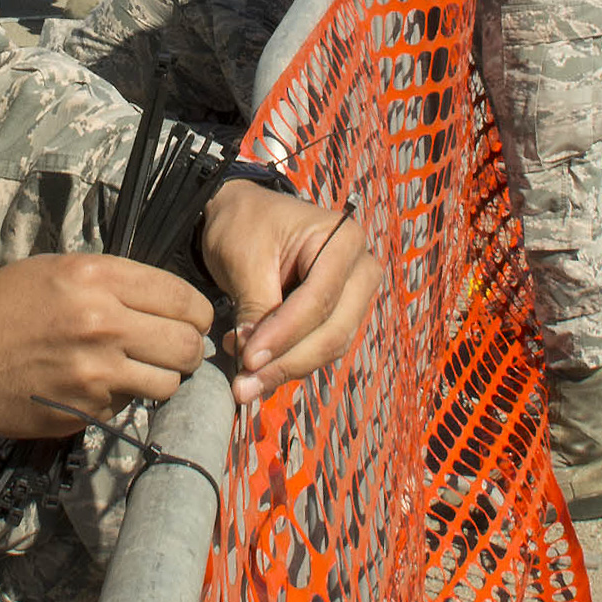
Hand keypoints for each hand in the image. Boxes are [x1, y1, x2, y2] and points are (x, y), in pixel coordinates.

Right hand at [0, 254, 212, 436]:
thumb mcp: (58, 269)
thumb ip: (113, 281)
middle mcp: (103, 323)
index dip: (197, 313)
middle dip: (188, 348)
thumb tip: (166, 300)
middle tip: (175, 349)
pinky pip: (128, 406)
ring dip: (161, 378)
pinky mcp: (84, 410)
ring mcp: (95, 372)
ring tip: (140, 370)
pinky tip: (95, 384)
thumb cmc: (0, 305)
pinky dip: (122, 397)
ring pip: (167, 383)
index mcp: (98, 278)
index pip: (182, 298)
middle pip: (186, 345)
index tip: (193, 320)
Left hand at [198, 182, 382, 406]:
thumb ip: (255, 307)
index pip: (319, 298)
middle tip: (244, 386)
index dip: (285, 334)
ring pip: (329, 347)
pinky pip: (319, 349)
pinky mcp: (338, 315)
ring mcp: (353, 295)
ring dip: (286, 369)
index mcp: (342, 238)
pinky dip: (287, 363)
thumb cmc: (245, 224)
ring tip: (242, 379)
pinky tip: (254, 370)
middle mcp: (359, 268)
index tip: (248, 359)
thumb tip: (254, 360)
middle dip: (288, 361)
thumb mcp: (244, 258)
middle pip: (334, 330)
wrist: (242, 215)